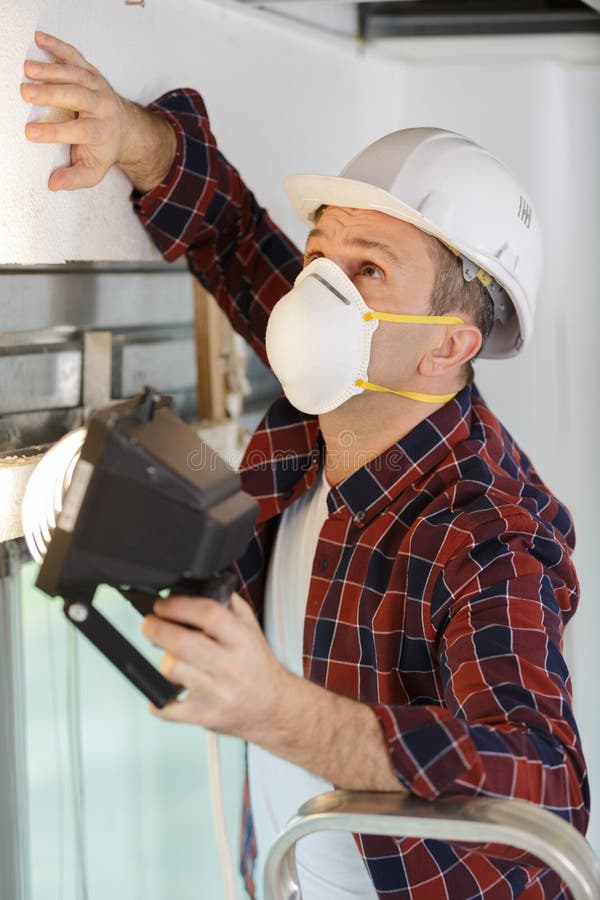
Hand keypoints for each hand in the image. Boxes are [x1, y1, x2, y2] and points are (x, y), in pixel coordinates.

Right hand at [22, 31, 175, 192]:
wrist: (125, 128)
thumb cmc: (103, 149)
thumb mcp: (93, 170)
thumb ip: (74, 178)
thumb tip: (54, 184)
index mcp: (102, 131)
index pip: (79, 131)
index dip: (55, 132)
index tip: (31, 132)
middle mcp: (102, 106)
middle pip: (78, 97)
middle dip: (52, 94)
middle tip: (25, 92)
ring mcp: (97, 85)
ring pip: (75, 74)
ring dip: (51, 70)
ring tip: (27, 69)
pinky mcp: (90, 71)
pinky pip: (74, 56)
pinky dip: (57, 46)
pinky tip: (39, 39)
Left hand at [143, 592, 403, 790]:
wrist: (274, 708)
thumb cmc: (258, 667)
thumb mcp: (251, 628)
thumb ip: (229, 604)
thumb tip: (201, 584)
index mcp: (242, 640)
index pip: (207, 613)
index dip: (178, 605)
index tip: (163, 605)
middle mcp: (231, 666)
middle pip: (184, 643)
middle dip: (157, 629)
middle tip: (150, 624)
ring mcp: (217, 693)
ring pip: (173, 671)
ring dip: (163, 661)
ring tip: (169, 657)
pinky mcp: (204, 716)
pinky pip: (167, 707)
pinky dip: (156, 698)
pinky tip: (165, 689)